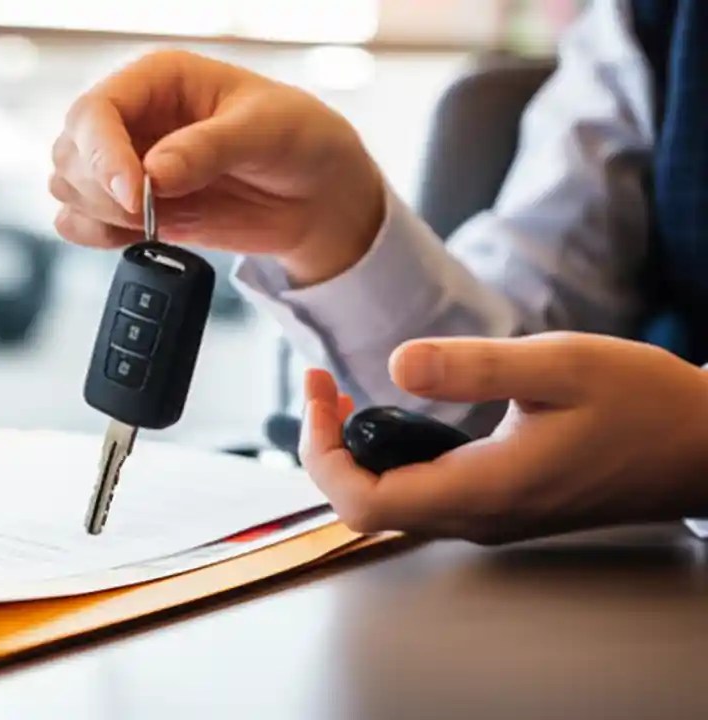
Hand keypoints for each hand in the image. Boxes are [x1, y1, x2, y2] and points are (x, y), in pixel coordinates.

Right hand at [49, 49, 384, 286]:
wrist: (318, 197)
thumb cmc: (300, 141)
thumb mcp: (267, 132)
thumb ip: (209, 149)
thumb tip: (154, 173)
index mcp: (158, 80)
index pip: (96, 110)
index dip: (102, 155)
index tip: (136, 195)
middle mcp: (134, 118)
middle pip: (70, 150)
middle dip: (100, 189)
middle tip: (151, 212)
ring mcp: (128, 164)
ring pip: (67, 186)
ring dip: (99, 213)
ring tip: (156, 220)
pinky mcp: (131, 206)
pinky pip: (79, 220)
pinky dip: (96, 235)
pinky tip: (137, 236)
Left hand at [300, 332, 707, 543]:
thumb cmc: (647, 406)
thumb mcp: (560, 366)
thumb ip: (474, 368)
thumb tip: (395, 364)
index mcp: (483, 490)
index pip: (362, 502)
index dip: (320, 452)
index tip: (319, 394)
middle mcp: (478, 517)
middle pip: (366, 507)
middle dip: (328, 447)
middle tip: (322, 387)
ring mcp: (490, 517)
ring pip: (392, 503)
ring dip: (358, 452)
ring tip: (345, 396)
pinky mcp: (502, 505)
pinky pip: (423, 493)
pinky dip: (393, 456)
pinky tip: (397, 412)